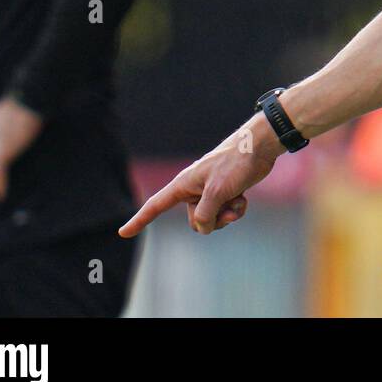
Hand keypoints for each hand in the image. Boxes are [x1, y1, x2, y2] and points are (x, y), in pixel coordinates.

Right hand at [119, 115, 280, 236]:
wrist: (259, 147)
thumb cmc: (235, 164)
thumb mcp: (217, 192)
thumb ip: (205, 214)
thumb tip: (202, 228)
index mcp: (183, 185)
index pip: (156, 206)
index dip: (139, 221)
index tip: (122, 233)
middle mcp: (193, 190)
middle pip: (195, 221)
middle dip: (213, 220)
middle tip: (227, 205)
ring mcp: (210, 192)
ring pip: (213, 219)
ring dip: (227, 214)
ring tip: (238, 199)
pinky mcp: (225, 193)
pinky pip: (226, 213)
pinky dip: (236, 209)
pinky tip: (244, 197)